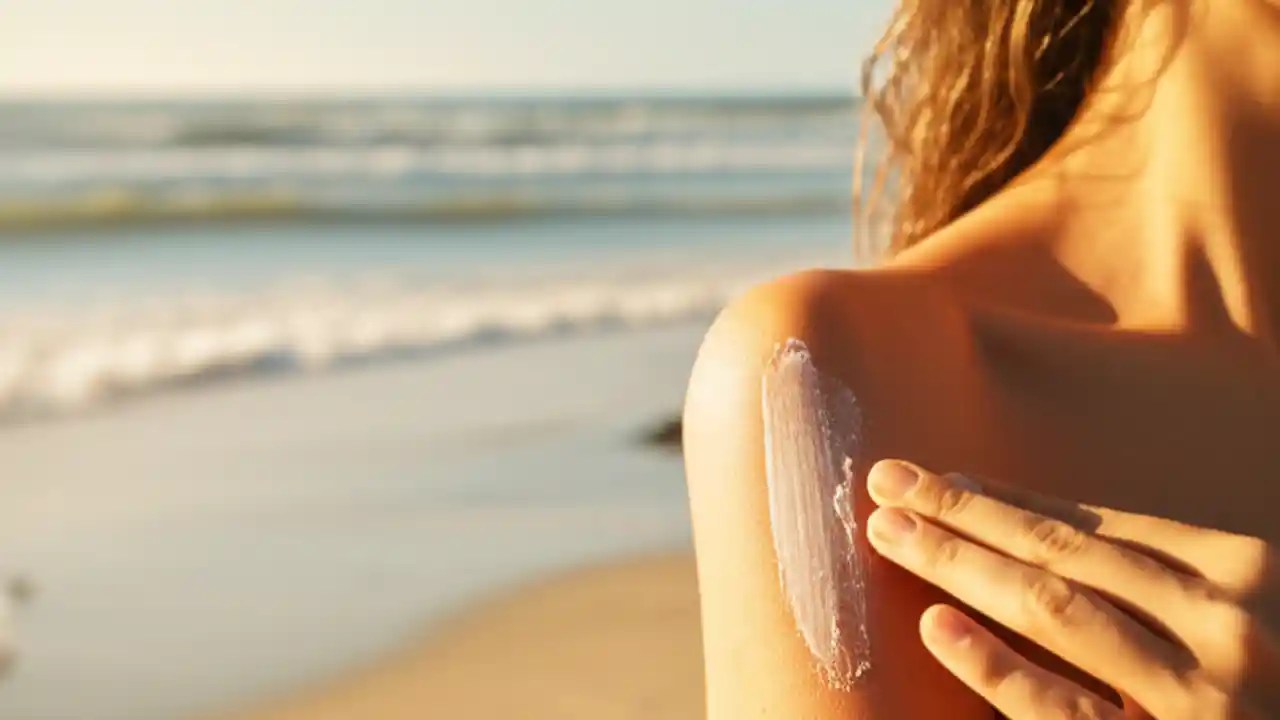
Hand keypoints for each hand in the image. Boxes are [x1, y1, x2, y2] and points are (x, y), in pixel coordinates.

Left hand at [863, 460, 1279, 718]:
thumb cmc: (1277, 679)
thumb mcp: (1245, 612)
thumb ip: (1166, 579)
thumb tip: (1035, 530)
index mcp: (1241, 571)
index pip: (1097, 524)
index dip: (1007, 499)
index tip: (938, 478)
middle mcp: (1219, 624)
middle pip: (1059, 552)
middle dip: (963, 513)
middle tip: (888, 483)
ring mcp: (1191, 695)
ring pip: (1051, 609)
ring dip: (958, 561)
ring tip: (890, 532)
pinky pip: (1061, 708)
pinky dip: (994, 665)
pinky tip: (935, 625)